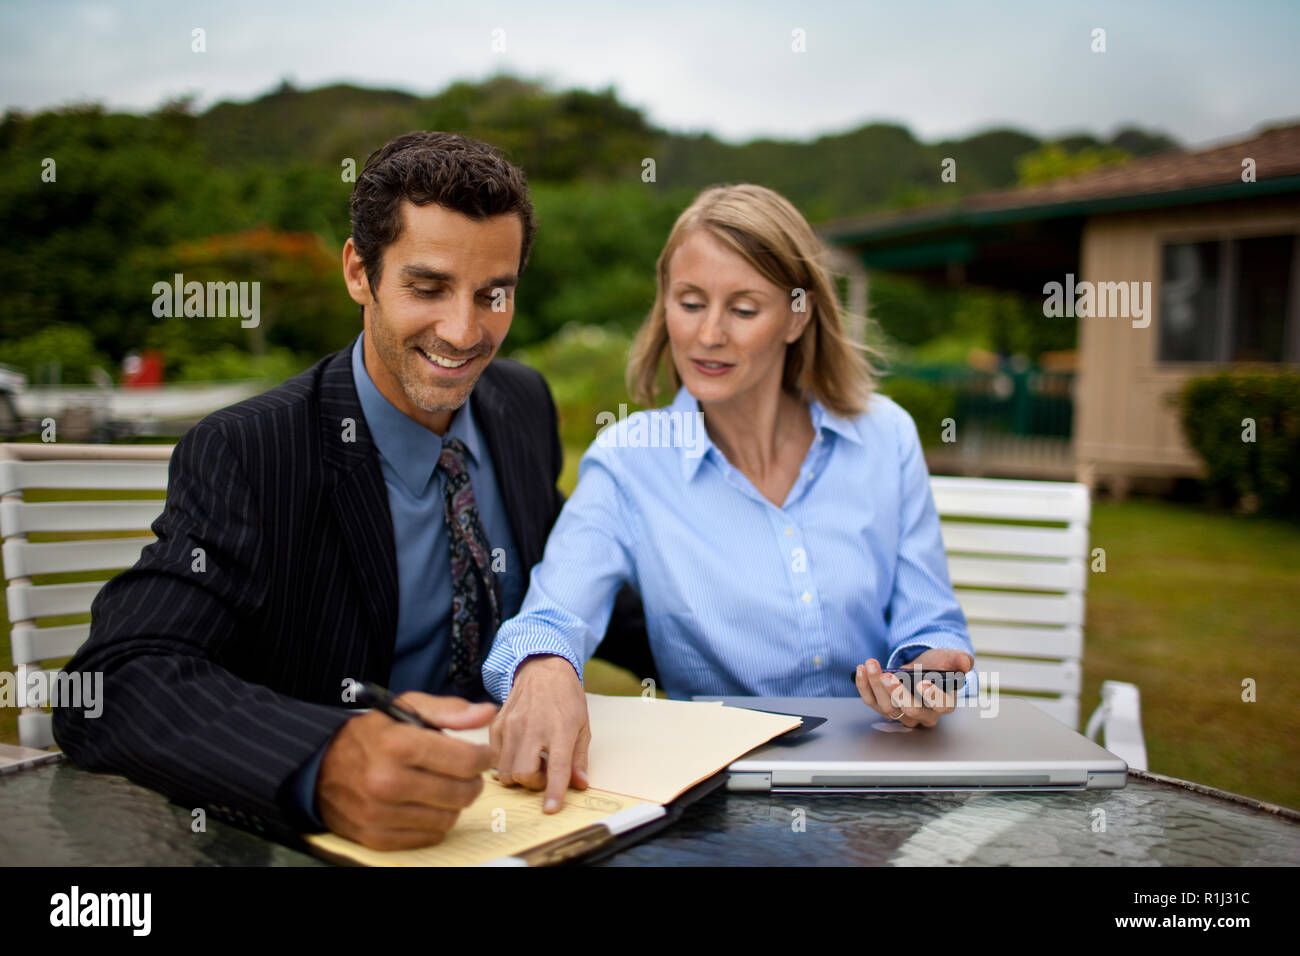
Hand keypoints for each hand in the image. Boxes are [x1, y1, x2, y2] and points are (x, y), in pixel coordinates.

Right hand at [316, 693, 495, 849]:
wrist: (321, 768)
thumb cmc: (372, 735)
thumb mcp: (405, 708)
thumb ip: (449, 710)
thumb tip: (487, 714)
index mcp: (397, 744)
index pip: (464, 761)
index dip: (483, 757)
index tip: (482, 754)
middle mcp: (386, 781)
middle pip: (461, 793)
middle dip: (472, 780)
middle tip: (465, 771)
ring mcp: (380, 814)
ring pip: (449, 817)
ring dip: (454, 802)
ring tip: (442, 785)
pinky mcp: (376, 838)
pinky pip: (430, 836)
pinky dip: (435, 821)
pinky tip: (425, 804)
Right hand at [490, 654, 589, 812]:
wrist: (543, 668)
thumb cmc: (567, 698)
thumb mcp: (583, 726)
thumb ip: (579, 758)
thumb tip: (580, 785)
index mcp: (560, 728)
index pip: (557, 768)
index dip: (554, 792)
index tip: (550, 809)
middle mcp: (532, 727)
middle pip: (522, 773)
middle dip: (533, 784)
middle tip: (544, 773)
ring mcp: (511, 724)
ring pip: (504, 770)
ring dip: (518, 775)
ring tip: (532, 761)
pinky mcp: (496, 724)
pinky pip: (494, 757)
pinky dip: (505, 762)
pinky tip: (518, 750)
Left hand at [854, 648, 972, 727]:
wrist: (920, 667)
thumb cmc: (937, 666)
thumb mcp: (949, 658)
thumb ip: (959, 660)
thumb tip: (965, 664)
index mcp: (945, 703)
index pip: (942, 706)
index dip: (933, 696)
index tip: (924, 683)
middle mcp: (924, 714)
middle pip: (911, 710)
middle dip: (898, 694)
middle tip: (888, 677)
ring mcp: (903, 714)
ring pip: (889, 708)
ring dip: (877, 686)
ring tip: (872, 666)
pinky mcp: (885, 708)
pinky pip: (872, 702)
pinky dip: (864, 686)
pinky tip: (862, 670)